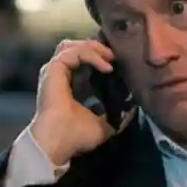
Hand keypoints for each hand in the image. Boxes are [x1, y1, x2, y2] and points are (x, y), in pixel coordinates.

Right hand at [29, 38, 117, 166]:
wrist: (59, 141)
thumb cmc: (77, 137)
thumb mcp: (105, 126)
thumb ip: (117, 117)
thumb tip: (133, 110)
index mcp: (69, 86)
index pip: (81, 61)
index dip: (99, 57)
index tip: (117, 63)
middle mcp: (60, 76)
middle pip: (75, 48)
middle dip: (96, 48)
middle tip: (115, 57)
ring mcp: (54, 71)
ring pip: (72, 45)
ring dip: (93, 47)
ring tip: (110, 57)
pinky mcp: (54, 69)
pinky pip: (74, 52)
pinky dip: (91, 55)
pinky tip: (106, 67)